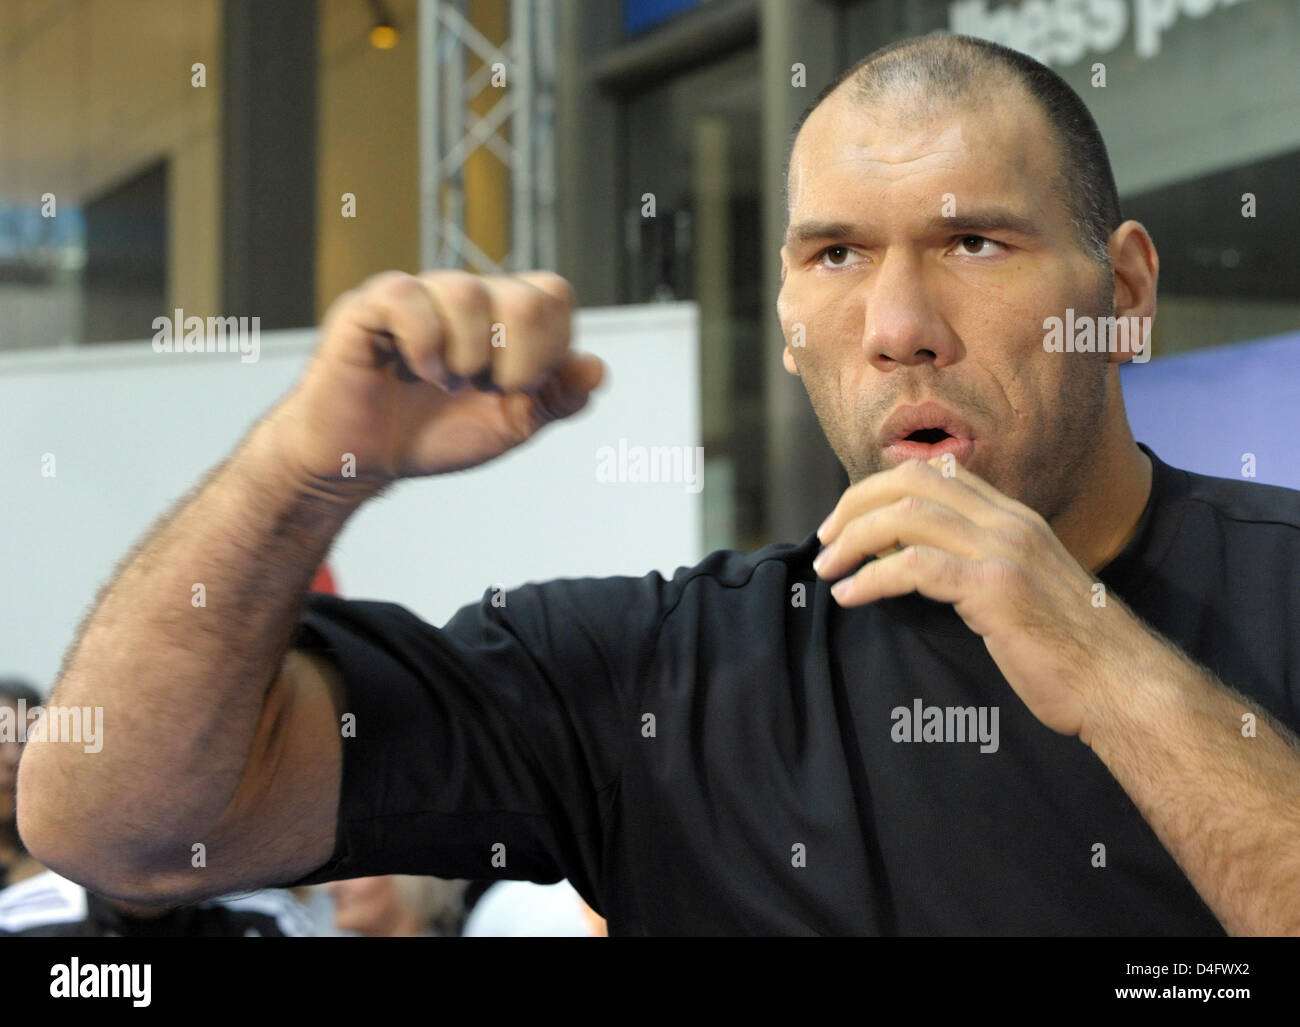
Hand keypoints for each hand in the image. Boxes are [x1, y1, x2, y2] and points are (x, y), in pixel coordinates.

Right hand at [269, 270, 604, 496]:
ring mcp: (420, 296)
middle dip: (519, 359)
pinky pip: (409, 298)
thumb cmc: (432, 433)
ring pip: (470, 294)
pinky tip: (417, 371)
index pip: (554, 295)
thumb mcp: (510, 424)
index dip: (551, 347)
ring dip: (467, 357)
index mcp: (503, 315)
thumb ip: (557, 398)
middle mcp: (466, 296)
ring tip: (446, 383)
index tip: (519, 387)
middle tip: (484, 387)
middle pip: (528, 295)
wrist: (367, 461)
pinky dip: (424, 345)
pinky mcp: (371, 307)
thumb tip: (597, 370)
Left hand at [812, 456, 1149, 739]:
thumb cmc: (1069, 649)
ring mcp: (1004, 552)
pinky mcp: (997, 589)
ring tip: (828, 570)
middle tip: (825, 542)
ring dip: (854, 540)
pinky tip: (851, 595)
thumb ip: (978, 565)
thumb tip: (915, 563)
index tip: (845, 521)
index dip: (878, 488)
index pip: (933, 473)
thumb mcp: (1022, 589)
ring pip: (907, 517)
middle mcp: (1008, 523)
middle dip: (855, 505)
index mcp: (1013, 517)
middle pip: (910, 483)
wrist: (1122, 684)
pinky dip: (871, 578)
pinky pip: (915, 567)